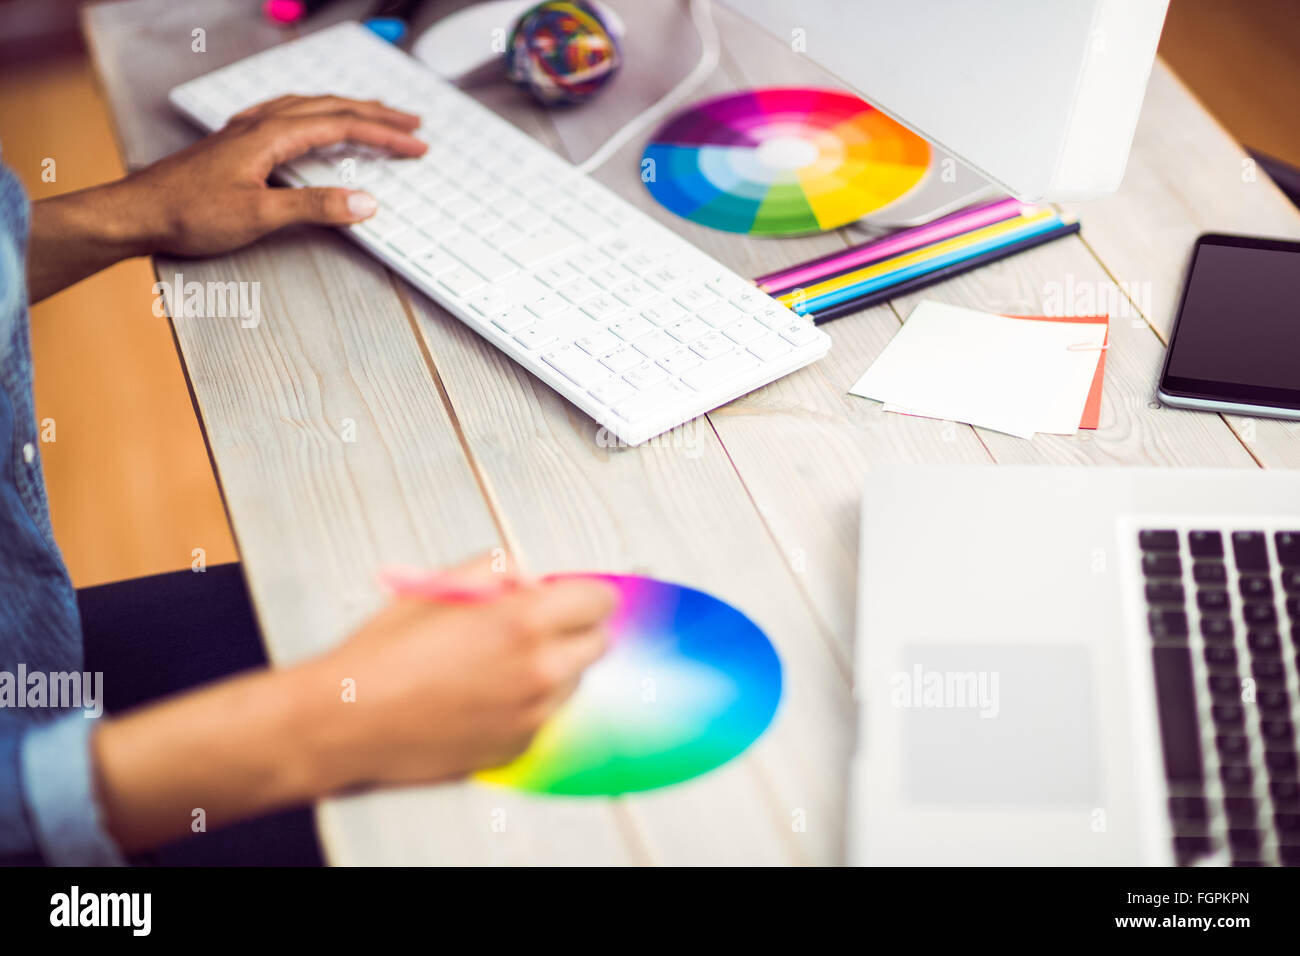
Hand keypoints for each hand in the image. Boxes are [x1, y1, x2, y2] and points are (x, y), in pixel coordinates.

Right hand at [91, 554, 614, 852]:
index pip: (599, 600)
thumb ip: (494, 572)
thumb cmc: (385, 653)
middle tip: (534, 626)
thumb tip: (523, 575)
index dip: (583, 594)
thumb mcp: (438, 587)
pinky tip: (483, 694)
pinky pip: (545, 715)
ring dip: (552, 667)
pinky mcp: (519, 745)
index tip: (573, 596)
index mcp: (524, 621)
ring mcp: (533, 714)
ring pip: (572, 681)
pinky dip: (528, 702)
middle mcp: (539, 670)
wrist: (348, 718)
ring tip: (496, 662)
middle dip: (572, 629)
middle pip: (596, 643)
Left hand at [122, 94, 426, 256]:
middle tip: (412, 125)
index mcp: (271, 135)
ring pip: (309, 106)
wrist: (137, 213)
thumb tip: (365, 202)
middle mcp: (260, 124)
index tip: (416, 145)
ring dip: (348, 109)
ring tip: (375, 117)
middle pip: (331, 107)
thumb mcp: (260, 216)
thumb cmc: (189, 214)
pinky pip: (287, 113)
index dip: (385, 135)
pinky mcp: (236, 142)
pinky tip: (314, 121)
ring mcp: (246, 130)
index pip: (343, 125)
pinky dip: (316, 113)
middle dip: (377, 115)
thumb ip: (316, 207)